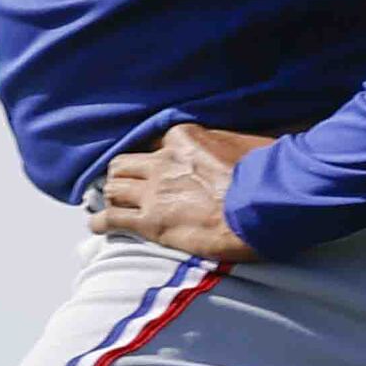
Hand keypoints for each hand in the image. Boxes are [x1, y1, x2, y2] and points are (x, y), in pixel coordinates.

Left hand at [87, 125, 273, 262]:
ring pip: (113, 188)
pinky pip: (112, 219)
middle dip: (122, 176)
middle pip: (124, 164)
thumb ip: (228, 144)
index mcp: (184, 138)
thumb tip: (238, 148)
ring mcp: (154, 191)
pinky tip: (99, 226)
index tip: (152, 167)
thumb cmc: (267, 175)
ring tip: (111, 206)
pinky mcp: (151, 221)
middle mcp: (163, 161)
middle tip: (125, 187)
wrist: (265, 205)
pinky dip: (102, 222)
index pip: (153, 144)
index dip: (150, 158)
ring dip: (112, 197)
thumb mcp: (247, 144)